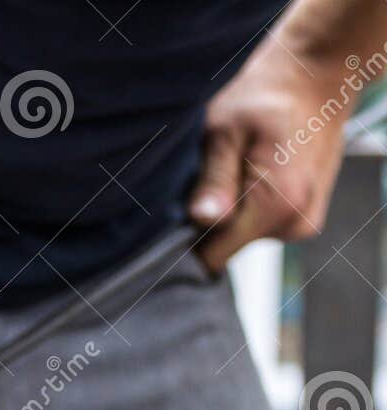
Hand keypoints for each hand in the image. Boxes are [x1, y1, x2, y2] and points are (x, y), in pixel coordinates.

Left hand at [189, 38, 352, 270]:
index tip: (169, 216)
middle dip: (204, 222)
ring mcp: (301, 223)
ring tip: (229, 168)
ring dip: (225, 212)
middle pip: (224, 248)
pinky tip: (245, 172)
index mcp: (276, 207)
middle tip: (202, 176)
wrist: (317, 72)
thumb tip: (201, 220)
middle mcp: (294, 225)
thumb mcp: (225, 131)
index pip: (211, 257)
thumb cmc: (266, 93)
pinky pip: (257, 225)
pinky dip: (244, 206)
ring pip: (239, 237)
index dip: (183, 243)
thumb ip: (214, 180)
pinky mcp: (302, 217)